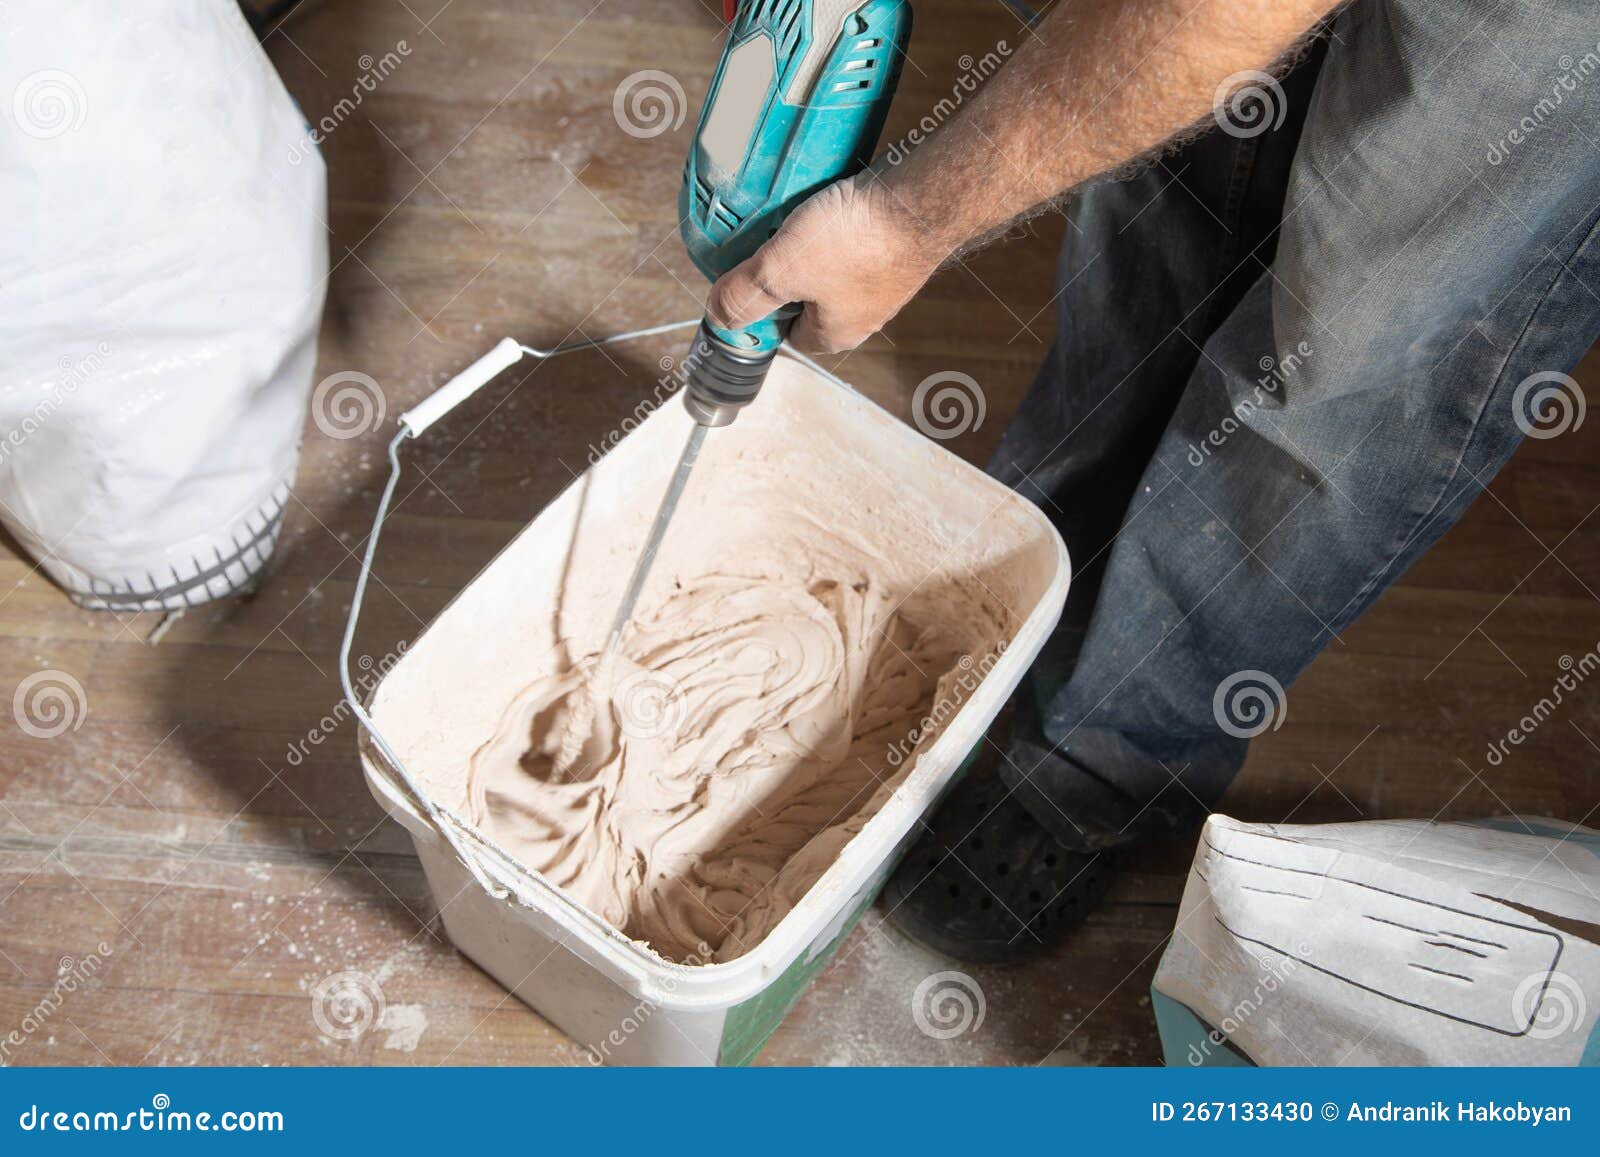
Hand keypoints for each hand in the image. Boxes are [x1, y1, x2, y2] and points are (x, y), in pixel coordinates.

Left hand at [705, 173, 943, 354]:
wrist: (925, 198)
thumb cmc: (857, 241)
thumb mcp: (781, 270)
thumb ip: (744, 295)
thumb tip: (718, 316)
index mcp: (834, 334)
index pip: (783, 335)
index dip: (758, 310)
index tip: (741, 279)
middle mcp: (862, 313)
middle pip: (805, 297)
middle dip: (783, 269)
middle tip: (764, 237)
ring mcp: (884, 278)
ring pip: (830, 265)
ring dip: (810, 242)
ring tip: (791, 212)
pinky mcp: (897, 244)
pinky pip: (856, 238)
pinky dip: (839, 221)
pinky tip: (828, 199)